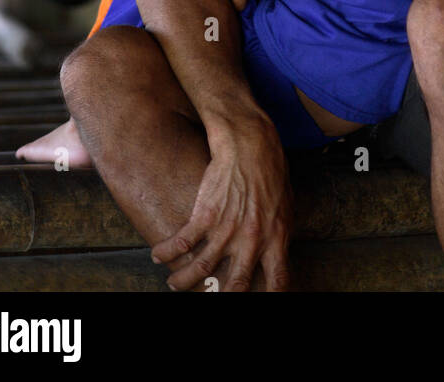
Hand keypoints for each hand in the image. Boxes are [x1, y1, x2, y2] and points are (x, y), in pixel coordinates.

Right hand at [151, 106, 292, 291]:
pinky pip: (182, 242)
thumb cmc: (271, 169)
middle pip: (237, 285)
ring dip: (184, 280)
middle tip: (213, 298)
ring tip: (174, 283)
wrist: (250, 142)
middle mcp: (252, 240)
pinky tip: (158, 255)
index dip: (271, 296)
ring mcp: (227, 229)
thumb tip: (277, 249)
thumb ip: (279, 231)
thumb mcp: (285, 204)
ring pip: (201, 269)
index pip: (278, 280)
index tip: (263, 302)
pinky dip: (167, 252)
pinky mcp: (205, 215)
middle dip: (223, 296)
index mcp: (276, 238)